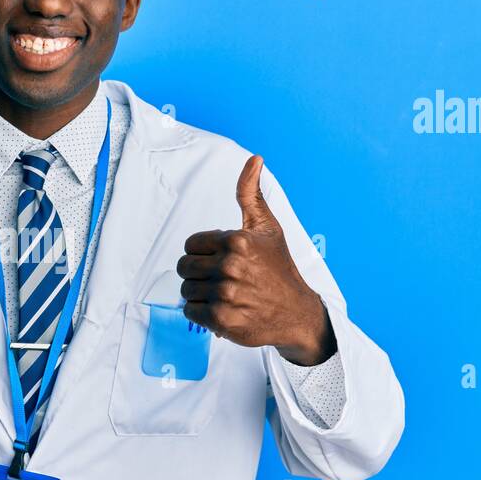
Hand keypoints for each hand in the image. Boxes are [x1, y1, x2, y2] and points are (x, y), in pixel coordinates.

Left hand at [176, 154, 335, 365]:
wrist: (296, 313)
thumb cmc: (279, 268)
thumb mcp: (267, 228)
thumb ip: (251, 194)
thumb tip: (254, 159)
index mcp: (236, 241)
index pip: (190, 244)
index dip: (202, 252)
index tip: (220, 259)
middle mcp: (230, 266)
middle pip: (184, 267)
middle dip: (197, 273)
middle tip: (219, 278)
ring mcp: (225, 295)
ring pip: (185, 290)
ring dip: (199, 294)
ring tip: (222, 295)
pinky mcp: (221, 320)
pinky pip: (189, 312)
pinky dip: (200, 313)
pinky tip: (221, 309)